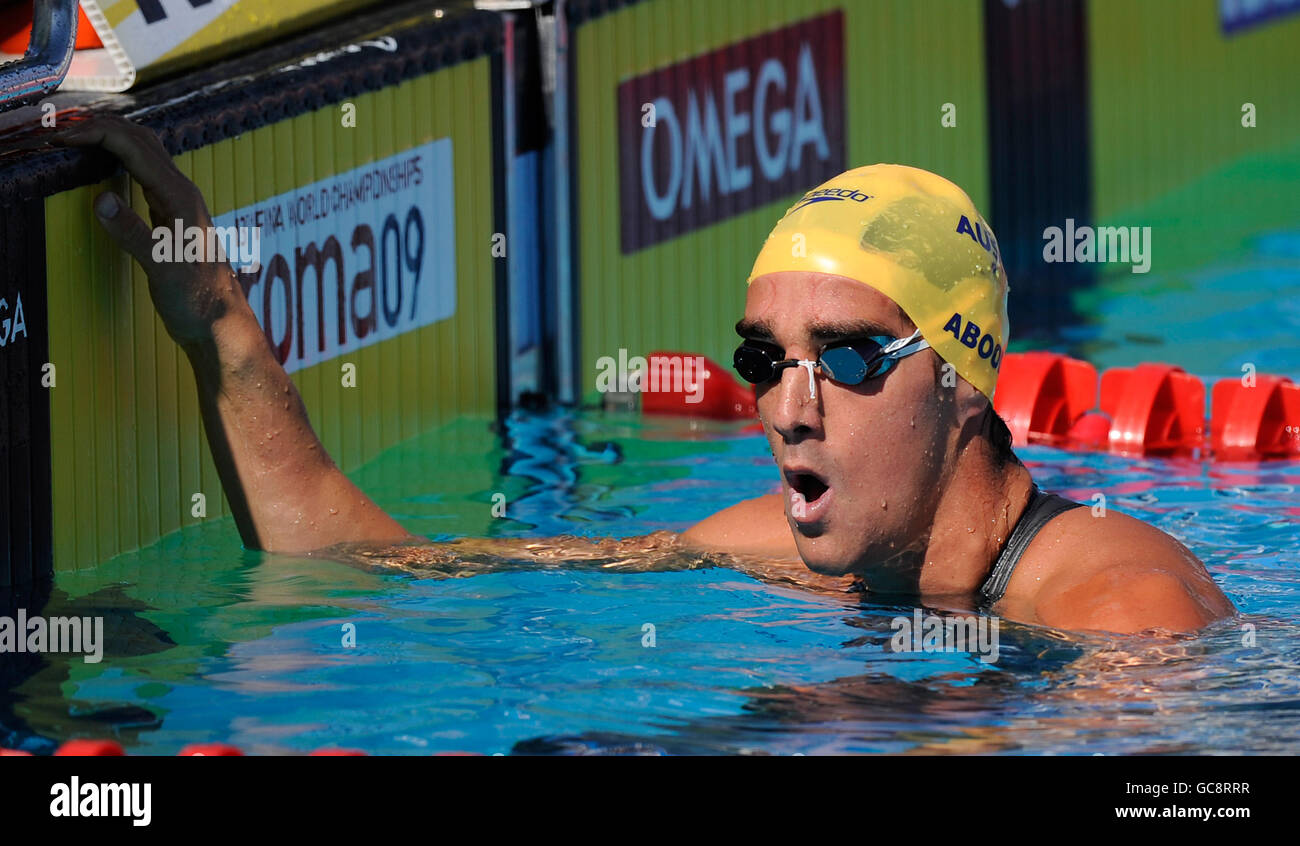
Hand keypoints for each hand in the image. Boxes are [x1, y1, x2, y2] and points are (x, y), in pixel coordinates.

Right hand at [55, 114, 246, 348]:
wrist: (220, 325)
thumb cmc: (199, 300)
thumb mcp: (163, 269)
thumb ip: (134, 234)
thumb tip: (101, 200)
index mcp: (181, 197)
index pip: (135, 147)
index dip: (96, 134)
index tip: (61, 138)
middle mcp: (182, 194)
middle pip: (141, 141)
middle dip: (102, 128)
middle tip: (63, 132)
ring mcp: (178, 205)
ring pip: (144, 155)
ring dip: (112, 140)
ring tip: (77, 140)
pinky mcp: (171, 218)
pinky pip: (144, 176)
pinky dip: (120, 162)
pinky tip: (104, 168)